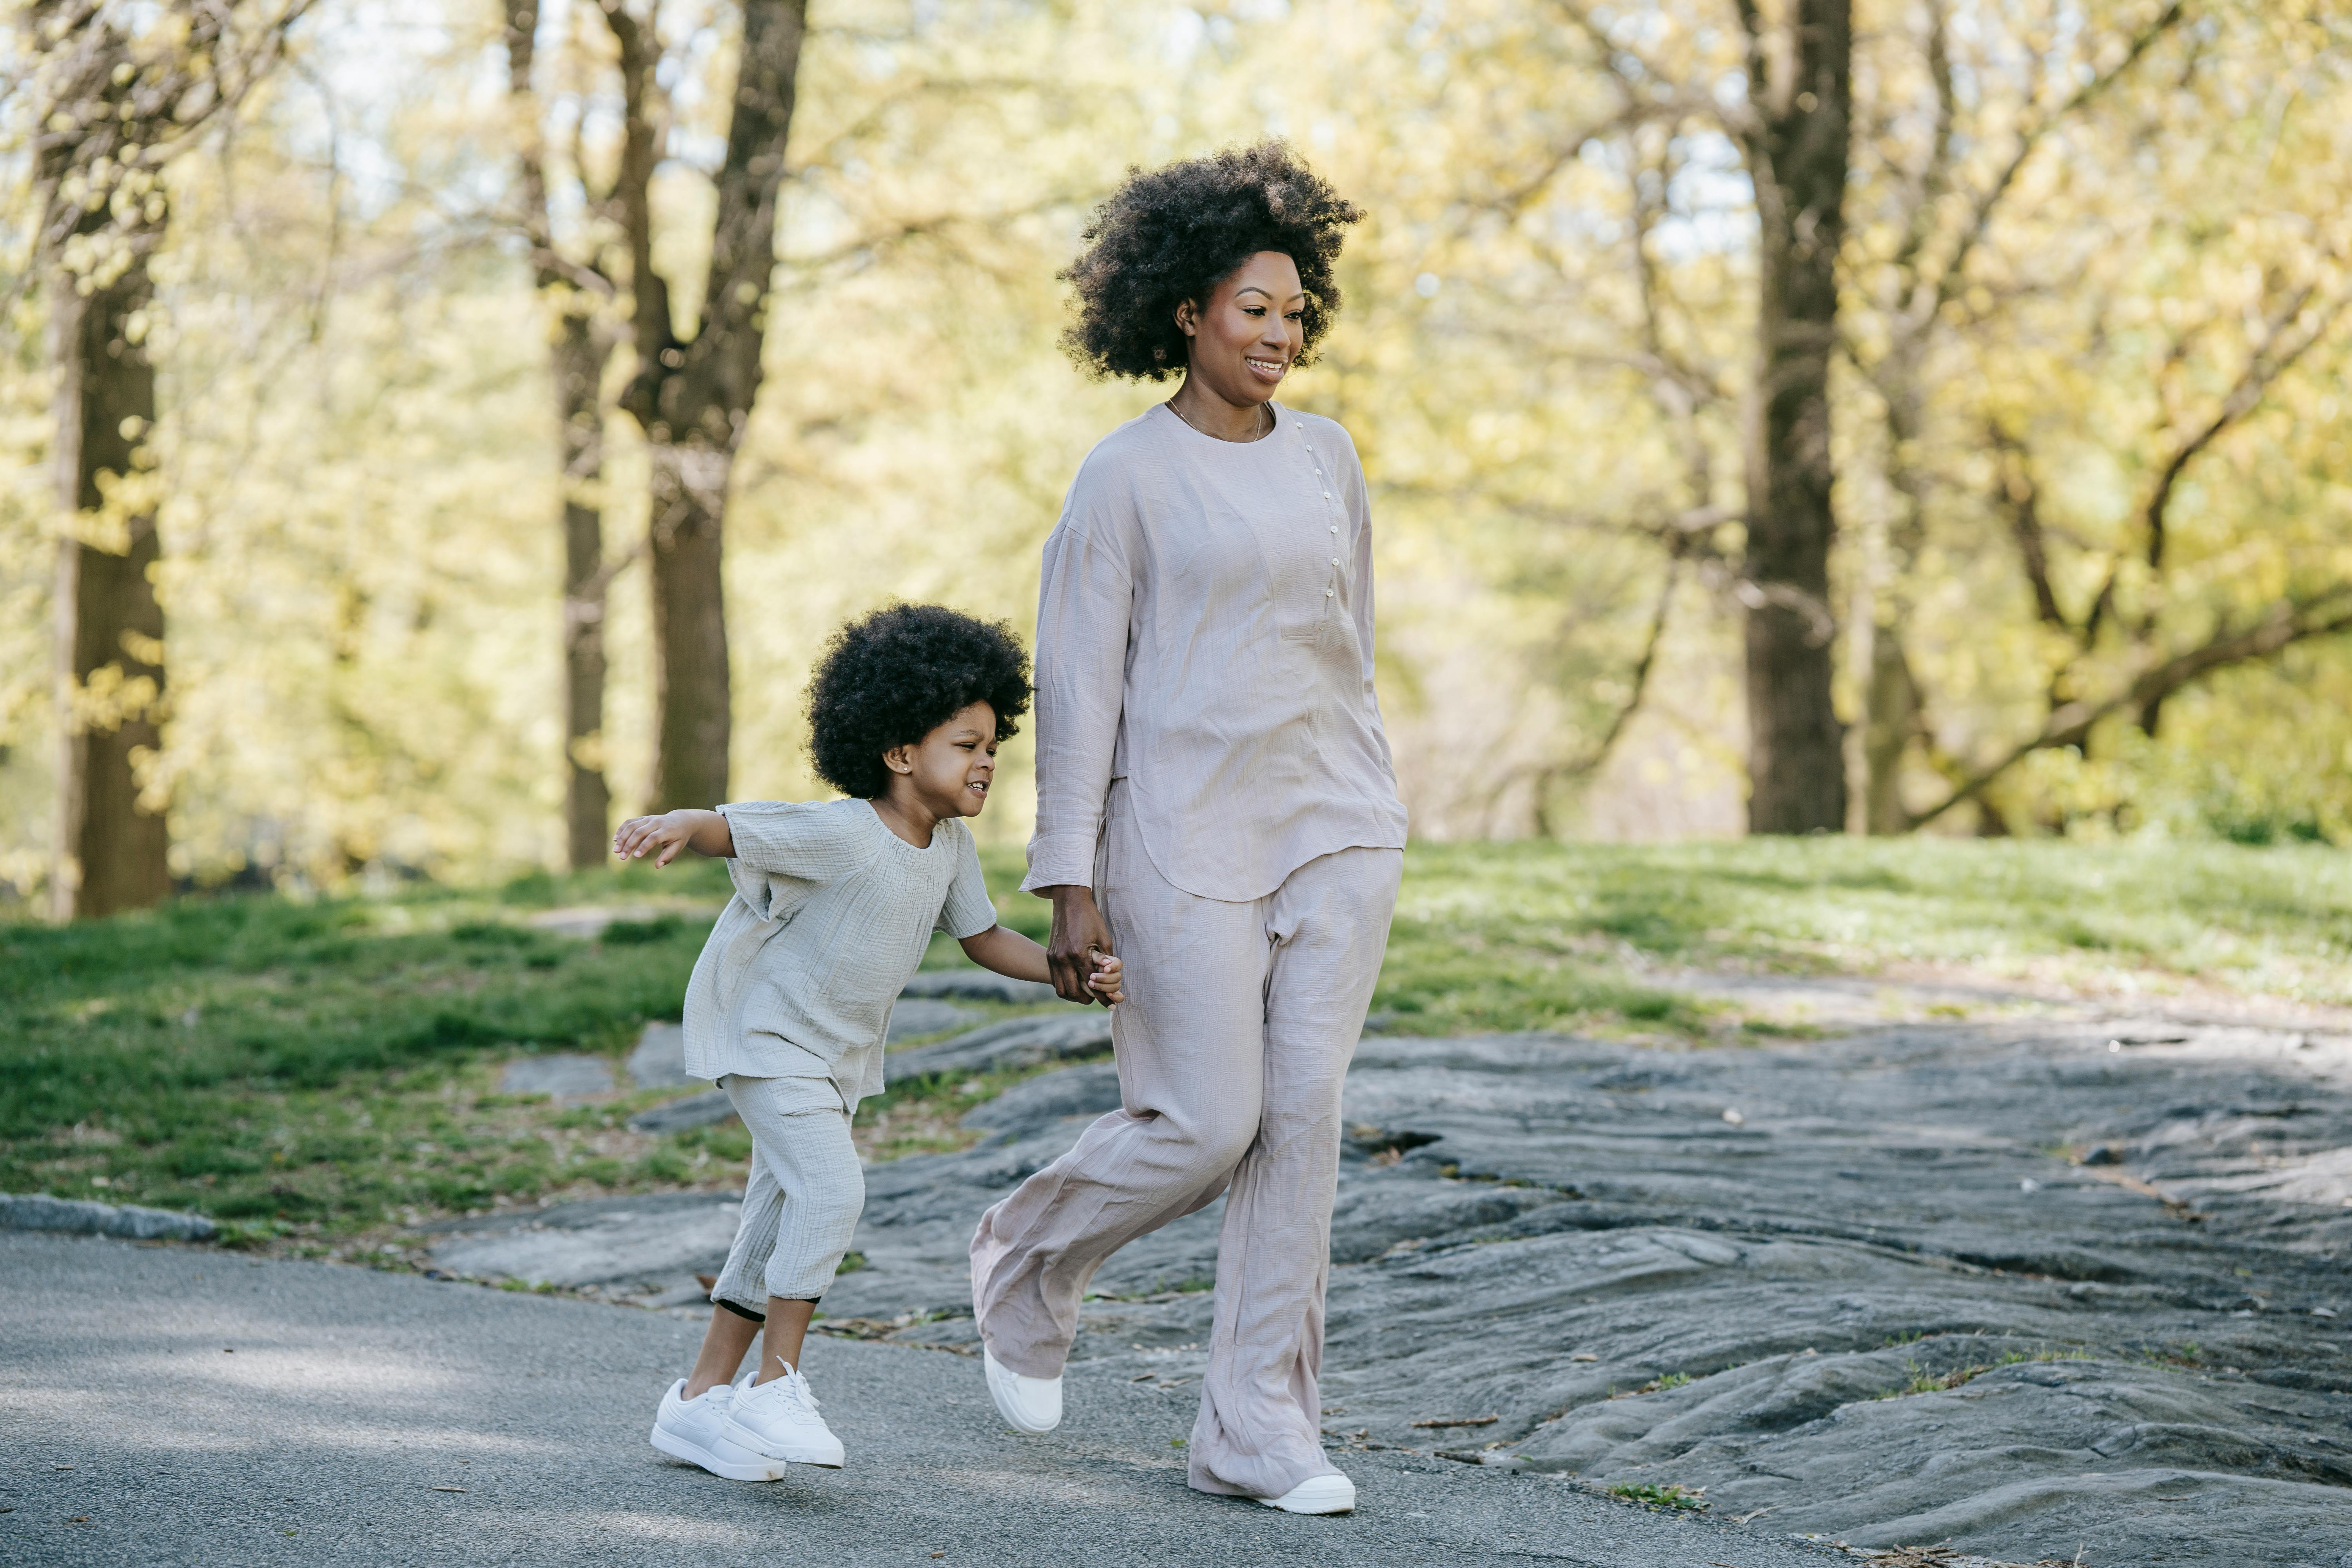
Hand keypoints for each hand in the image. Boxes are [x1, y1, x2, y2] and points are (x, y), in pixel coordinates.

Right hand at [612, 811, 695, 867]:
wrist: (681, 821)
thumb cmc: (679, 837)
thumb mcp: (677, 847)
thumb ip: (667, 856)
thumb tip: (657, 866)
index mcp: (667, 830)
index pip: (653, 838)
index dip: (644, 846)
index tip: (635, 857)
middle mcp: (656, 822)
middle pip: (639, 832)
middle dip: (629, 844)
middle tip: (621, 857)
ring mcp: (648, 819)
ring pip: (632, 826)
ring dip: (622, 838)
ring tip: (616, 850)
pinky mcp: (643, 818)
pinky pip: (629, 822)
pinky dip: (621, 829)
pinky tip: (615, 839)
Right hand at [1044, 885, 1114, 1005]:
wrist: (1069, 900)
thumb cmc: (1090, 917)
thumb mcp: (1103, 937)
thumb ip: (1107, 959)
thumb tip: (1112, 976)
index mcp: (1078, 954)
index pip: (1092, 983)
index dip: (1102, 996)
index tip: (1110, 1003)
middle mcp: (1063, 959)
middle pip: (1073, 992)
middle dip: (1086, 1000)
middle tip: (1095, 1000)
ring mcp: (1053, 958)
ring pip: (1061, 989)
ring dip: (1073, 996)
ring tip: (1085, 995)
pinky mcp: (1050, 956)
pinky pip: (1055, 979)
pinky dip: (1065, 986)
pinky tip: (1075, 984)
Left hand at [1085, 951, 1124, 1005]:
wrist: (1074, 975)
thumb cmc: (1082, 962)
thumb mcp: (1088, 957)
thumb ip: (1098, 958)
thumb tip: (1107, 962)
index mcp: (1109, 963)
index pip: (1118, 963)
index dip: (1114, 967)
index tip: (1105, 969)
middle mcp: (1112, 974)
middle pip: (1117, 977)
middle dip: (1104, 978)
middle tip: (1091, 976)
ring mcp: (1111, 984)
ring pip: (1116, 987)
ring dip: (1104, 987)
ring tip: (1090, 983)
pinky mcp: (1109, 993)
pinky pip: (1119, 997)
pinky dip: (1115, 997)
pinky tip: (1107, 995)